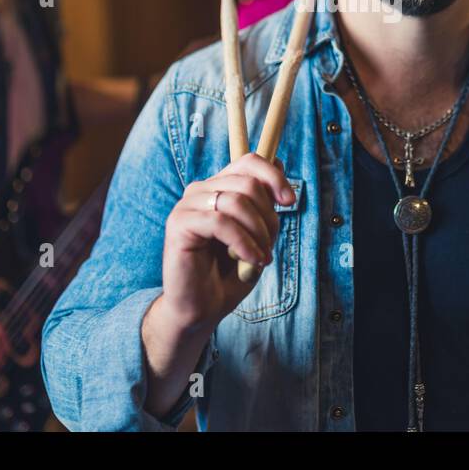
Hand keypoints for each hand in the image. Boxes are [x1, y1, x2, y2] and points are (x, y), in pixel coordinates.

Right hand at [159, 153, 291, 330]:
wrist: (202, 308)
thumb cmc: (229, 274)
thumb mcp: (256, 235)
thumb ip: (264, 204)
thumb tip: (279, 163)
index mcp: (219, 188)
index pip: (249, 161)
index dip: (274, 177)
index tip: (289, 202)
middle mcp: (201, 190)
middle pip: (247, 182)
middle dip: (268, 216)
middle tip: (270, 246)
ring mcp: (187, 205)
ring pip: (236, 201)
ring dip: (258, 233)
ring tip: (261, 259)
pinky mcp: (179, 224)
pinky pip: (221, 222)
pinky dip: (243, 242)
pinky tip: (251, 260)